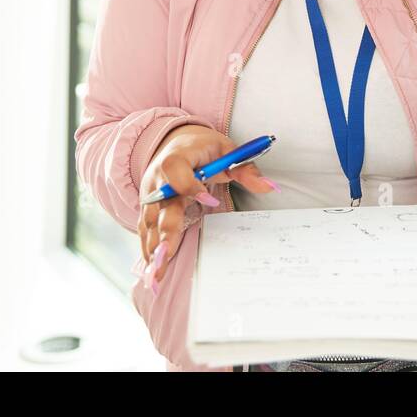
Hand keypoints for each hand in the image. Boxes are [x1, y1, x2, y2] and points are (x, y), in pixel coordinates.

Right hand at [137, 124, 276, 286]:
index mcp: (177, 158)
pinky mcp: (148, 209)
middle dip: (165, 230)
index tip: (210, 199)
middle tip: (167, 253)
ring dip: (153, 248)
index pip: (178, 172)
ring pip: (150, 223)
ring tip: (154, 274)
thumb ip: (246, 170)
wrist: (179, 143)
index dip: (192, 186)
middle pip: (161, 205)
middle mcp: (158, 179)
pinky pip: (145, 230)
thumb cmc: (204, 148)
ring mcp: (150, 196)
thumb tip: (270, 187)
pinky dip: (148, 250)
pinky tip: (151, 270)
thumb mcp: (227, 151)